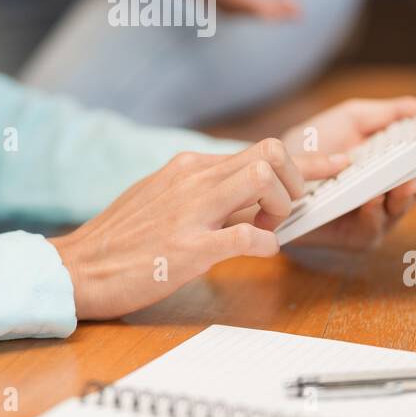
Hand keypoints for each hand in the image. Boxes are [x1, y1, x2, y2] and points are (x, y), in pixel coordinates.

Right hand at [52, 139, 327, 319]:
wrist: (78, 267)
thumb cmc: (122, 239)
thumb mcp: (164, 200)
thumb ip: (208, 195)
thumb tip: (251, 200)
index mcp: (189, 166)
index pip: (259, 149)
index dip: (307, 160)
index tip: (337, 164)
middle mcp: (193, 178)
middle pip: (271, 153)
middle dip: (297, 182)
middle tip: (287, 212)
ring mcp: (191, 211)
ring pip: (263, 180)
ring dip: (281, 209)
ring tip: (267, 231)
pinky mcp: (187, 247)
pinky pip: (247, 238)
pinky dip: (265, 246)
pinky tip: (256, 253)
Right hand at [115, 0, 298, 19]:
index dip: (258, 4)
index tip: (286, 7)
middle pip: (229, 7)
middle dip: (263, 11)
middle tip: (297, 11)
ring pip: (223, 8)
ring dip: (254, 11)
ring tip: (288, 8)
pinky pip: (217, 2)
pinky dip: (241, 5)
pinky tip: (262, 1)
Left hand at [273, 98, 415, 250]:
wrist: (271, 172)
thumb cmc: (314, 145)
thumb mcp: (353, 118)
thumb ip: (391, 111)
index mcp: (397, 161)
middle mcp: (393, 189)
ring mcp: (378, 214)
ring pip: (404, 205)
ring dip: (410, 189)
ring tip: (414, 174)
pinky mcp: (357, 235)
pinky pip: (372, 226)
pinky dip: (373, 211)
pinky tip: (372, 198)